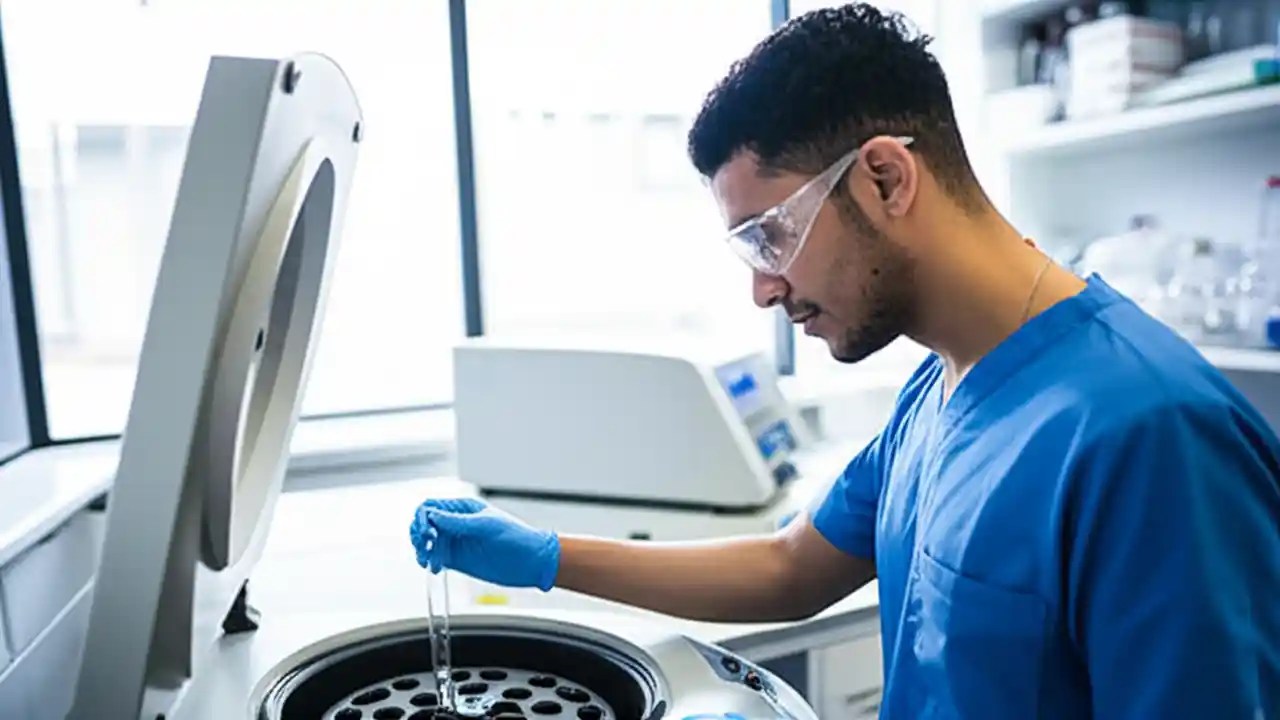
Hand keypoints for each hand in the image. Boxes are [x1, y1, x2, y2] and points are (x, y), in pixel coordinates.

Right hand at [408, 497, 559, 590]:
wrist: (530, 561)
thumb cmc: (515, 537)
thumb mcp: (486, 526)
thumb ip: (458, 522)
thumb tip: (432, 516)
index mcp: (463, 508)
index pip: (431, 506)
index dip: (422, 517)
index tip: (427, 532)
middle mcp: (455, 523)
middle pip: (424, 523)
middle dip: (418, 533)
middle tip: (424, 546)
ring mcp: (455, 541)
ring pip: (426, 541)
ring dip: (421, 549)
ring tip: (427, 560)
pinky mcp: (456, 559)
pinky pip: (434, 557)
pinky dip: (429, 561)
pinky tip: (434, 568)